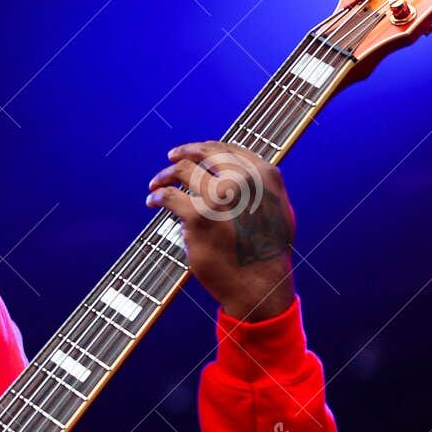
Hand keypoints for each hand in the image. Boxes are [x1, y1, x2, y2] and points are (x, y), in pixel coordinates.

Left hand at [147, 141, 295, 321]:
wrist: (260, 284)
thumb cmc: (267, 253)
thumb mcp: (278, 210)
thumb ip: (261, 188)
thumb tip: (241, 173)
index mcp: (264, 175)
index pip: (228, 149)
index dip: (206, 148)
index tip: (192, 152)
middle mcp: (243, 180)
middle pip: (203, 154)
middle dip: (183, 154)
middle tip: (171, 159)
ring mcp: (220, 196)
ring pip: (182, 171)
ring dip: (165, 175)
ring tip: (156, 184)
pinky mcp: (198, 216)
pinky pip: (168, 196)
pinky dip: (157, 196)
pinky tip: (153, 201)